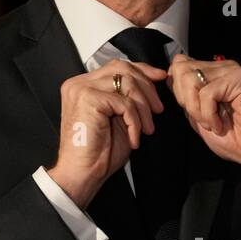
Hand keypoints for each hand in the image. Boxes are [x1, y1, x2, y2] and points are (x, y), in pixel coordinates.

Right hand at [47, 60, 166, 209]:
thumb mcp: (118, 117)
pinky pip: (124, 102)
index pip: (116, 65)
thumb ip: (127, 97)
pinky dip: (135, 121)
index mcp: (83, 85)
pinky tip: (134, 138)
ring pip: (126, 83)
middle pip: (123, 68)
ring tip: (147, 129)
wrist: (82, 173)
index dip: (142, 69)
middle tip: (158, 109)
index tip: (161, 77)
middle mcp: (79, 83)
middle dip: (147, 87)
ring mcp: (81, 89)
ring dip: (143, 108)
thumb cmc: (99, 152)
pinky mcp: (88, 98)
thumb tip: (152, 79)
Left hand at [156, 53, 240, 195]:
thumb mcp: (197, 115)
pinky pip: (207, 93)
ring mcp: (233, 71)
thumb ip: (185, 96)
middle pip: (180, 69)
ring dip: (197, 110)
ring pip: (191, 80)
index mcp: (212, 72)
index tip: (193, 111)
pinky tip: (221, 125)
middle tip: (203, 119)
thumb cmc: (232, 137)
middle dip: (185, 100)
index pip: (178, 64)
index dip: (177, 91)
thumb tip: (168, 75)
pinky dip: (209, 114)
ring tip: (213, 123)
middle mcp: (222, 66)